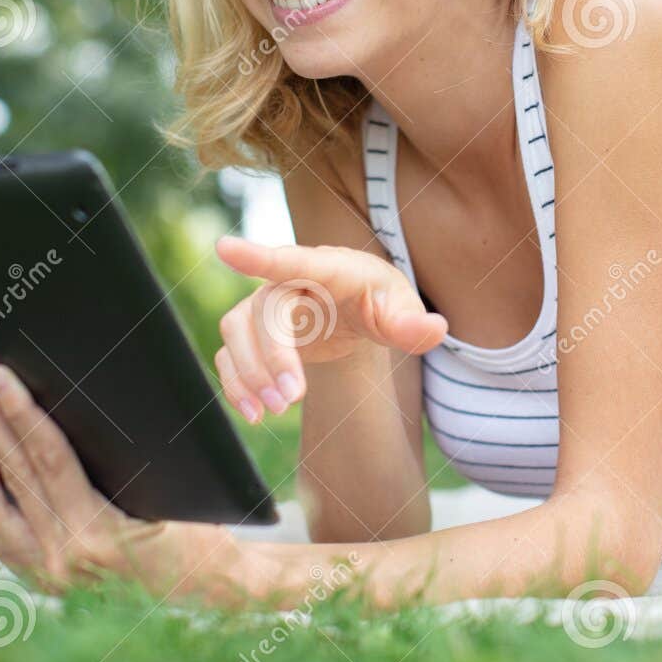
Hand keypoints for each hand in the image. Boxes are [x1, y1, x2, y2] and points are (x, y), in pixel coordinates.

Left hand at [0, 363, 240, 600]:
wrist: (211, 593)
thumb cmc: (200, 537)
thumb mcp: (168, 493)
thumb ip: (114, 466)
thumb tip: (68, 410)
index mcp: (98, 535)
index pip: (48, 458)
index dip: (20, 412)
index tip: (1, 377)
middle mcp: (65, 561)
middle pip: (15, 476)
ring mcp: (50, 577)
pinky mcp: (46, 584)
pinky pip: (2, 538)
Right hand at [212, 235, 447, 421]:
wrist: (356, 307)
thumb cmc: (379, 300)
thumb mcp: (401, 309)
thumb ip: (413, 323)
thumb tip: (436, 329)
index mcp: (328, 269)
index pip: (292, 261)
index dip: (259, 256)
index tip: (225, 247)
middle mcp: (288, 283)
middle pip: (263, 312)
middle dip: (272, 357)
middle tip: (290, 400)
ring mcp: (264, 307)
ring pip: (236, 333)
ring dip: (248, 375)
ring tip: (272, 413)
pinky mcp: (252, 334)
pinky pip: (229, 356)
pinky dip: (235, 385)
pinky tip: (254, 414)